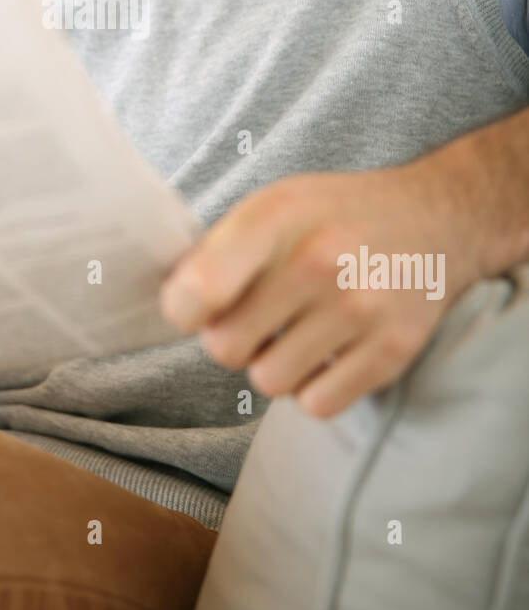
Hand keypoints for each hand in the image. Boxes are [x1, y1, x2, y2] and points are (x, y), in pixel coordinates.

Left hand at [160, 163, 478, 418]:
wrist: (439, 217)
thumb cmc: (336, 215)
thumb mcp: (274, 204)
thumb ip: (218, 250)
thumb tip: (171, 307)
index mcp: (276, 217)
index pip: (199, 290)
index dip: (183, 311)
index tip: (196, 308)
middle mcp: (319, 261)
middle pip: (226, 348)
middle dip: (231, 340)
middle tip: (255, 320)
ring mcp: (361, 307)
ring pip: (270, 382)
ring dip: (274, 365)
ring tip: (297, 332)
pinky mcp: (393, 349)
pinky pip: (317, 404)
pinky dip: (316, 387)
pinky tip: (330, 351)